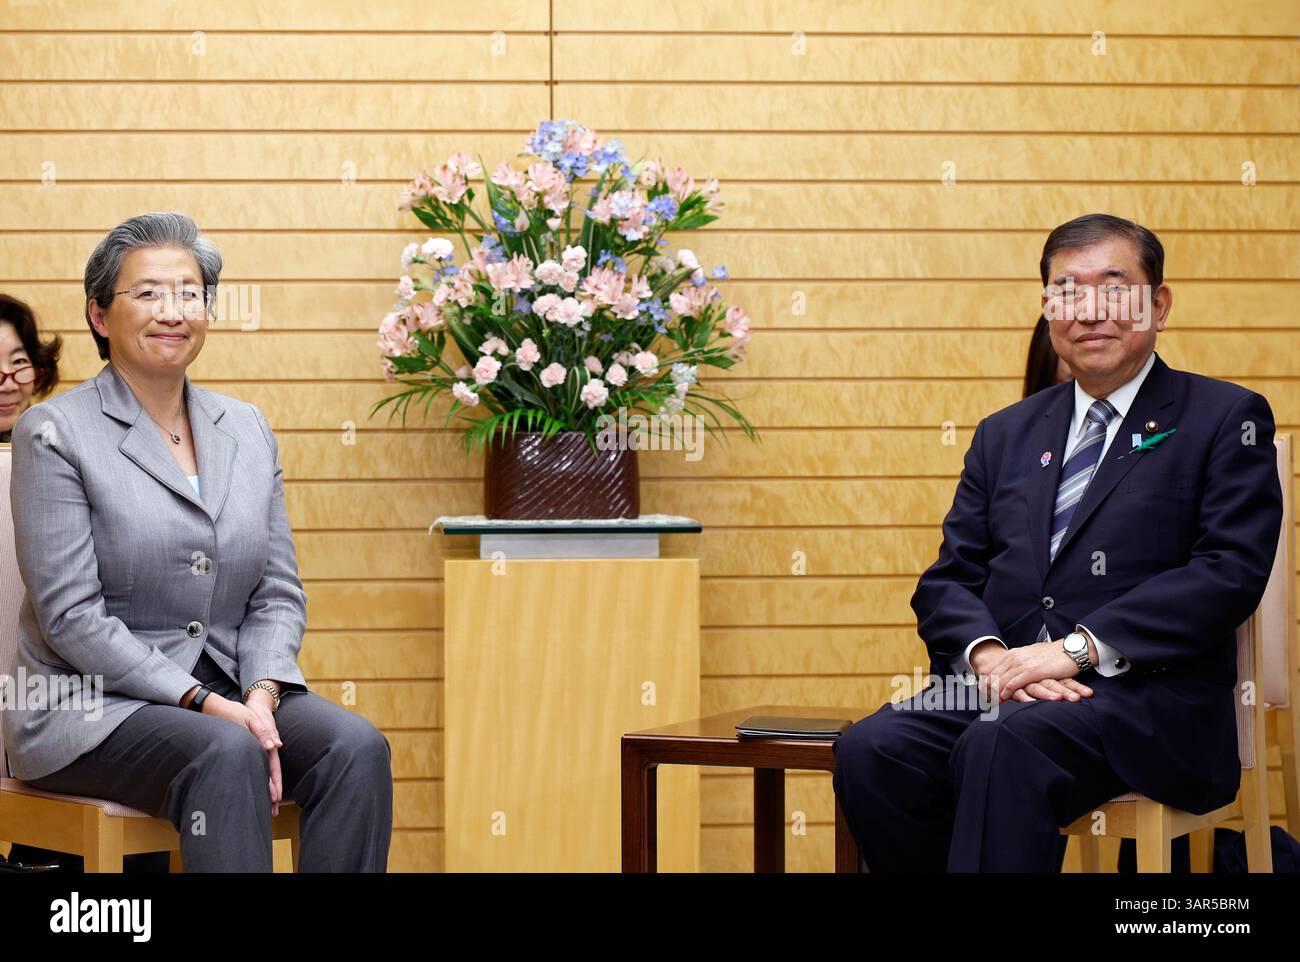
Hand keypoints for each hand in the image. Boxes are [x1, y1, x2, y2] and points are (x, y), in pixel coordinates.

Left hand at [201, 689, 284, 814]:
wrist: (225, 706)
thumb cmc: (237, 712)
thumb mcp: (250, 718)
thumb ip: (263, 731)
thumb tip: (275, 746)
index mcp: (266, 742)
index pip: (273, 767)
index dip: (274, 783)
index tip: (275, 798)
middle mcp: (263, 749)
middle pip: (270, 775)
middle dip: (273, 794)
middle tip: (273, 813)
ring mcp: (256, 752)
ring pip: (263, 775)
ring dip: (266, 792)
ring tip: (269, 810)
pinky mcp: (248, 753)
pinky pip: (255, 771)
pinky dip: (257, 783)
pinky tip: (256, 793)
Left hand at [971, 640, 1092, 703]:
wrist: (1070, 650)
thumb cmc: (1053, 656)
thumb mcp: (1032, 657)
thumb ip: (1021, 664)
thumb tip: (1014, 673)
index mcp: (1013, 654)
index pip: (994, 670)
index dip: (985, 682)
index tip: (980, 693)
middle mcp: (1015, 657)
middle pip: (994, 676)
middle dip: (986, 689)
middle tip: (981, 701)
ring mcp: (1022, 664)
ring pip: (1001, 680)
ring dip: (993, 693)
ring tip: (988, 703)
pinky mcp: (1032, 671)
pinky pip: (1014, 683)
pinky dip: (1006, 692)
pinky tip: (1002, 699)